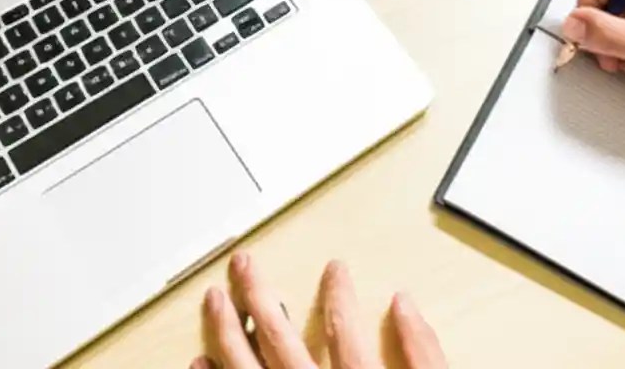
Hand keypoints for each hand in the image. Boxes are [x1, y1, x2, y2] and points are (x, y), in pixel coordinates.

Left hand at [192, 253, 447, 368]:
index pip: (342, 331)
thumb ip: (425, 354)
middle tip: (242, 264)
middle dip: (258, 298)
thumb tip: (405, 304)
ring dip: (226, 334)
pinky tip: (199, 363)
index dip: (337, 295)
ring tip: (211, 301)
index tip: (335, 269)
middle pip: (279, 345)